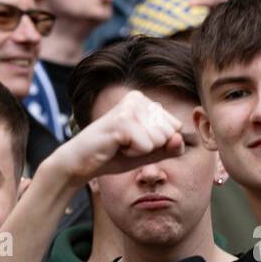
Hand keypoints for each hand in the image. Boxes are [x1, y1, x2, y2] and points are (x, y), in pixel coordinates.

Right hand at [48, 89, 183, 183]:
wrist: (81, 162)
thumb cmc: (115, 155)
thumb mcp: (149, 153)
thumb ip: (170, 148)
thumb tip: (179, 138)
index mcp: (145, 101)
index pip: (176, 127)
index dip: (158, 144)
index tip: (135, 142)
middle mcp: (138, 99)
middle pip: (170, 133)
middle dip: (150, 147)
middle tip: (126, 145)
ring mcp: (129, 107)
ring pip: (160, 140)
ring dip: (140, 151)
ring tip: (121, 145)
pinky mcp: (122, 120)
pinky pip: (147, 146)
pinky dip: (133, 154)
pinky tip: (116, 147)